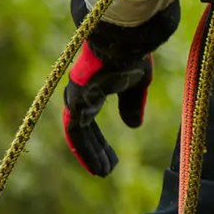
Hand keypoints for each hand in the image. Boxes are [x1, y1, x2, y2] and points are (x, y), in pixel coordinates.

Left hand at [63, 43, 152, 175]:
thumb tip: (133, 126)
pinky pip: (77, 131)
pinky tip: (97, 162)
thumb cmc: (133, 55)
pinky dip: (85, 149)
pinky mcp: (77, 100)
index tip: (110, 159)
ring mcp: (76, 97)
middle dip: (95, 151)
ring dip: (90, 155)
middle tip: (106, 170)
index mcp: (93, 89)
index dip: (97, 142)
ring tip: (103, 173)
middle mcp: (80, 95)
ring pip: (78, 133)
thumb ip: (132, 104)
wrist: (124, 40)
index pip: (89, 122)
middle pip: (83, 130)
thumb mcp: (137, 83)